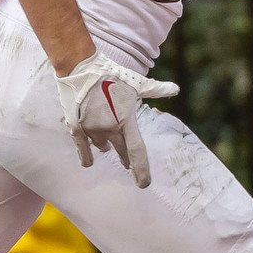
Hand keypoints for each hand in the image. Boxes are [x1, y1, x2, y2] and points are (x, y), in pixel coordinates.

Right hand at [54, 51, 177, 188]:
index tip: (144, 184)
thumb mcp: (136, 83)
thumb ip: (156, 90)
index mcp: (126, 120)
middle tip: (126, 163)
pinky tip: (88, 162)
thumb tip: (176, 89)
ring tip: (106, 135)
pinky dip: (86, 155)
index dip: (141, 171)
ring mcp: (91, 130)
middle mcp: (109, 128)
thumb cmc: (110, 74)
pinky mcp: (76, 129)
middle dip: (125, 158)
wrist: (80, 68)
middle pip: (121, 152)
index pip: (137, 152)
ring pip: (102, 146)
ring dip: (106, 144)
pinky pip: (83, 150)